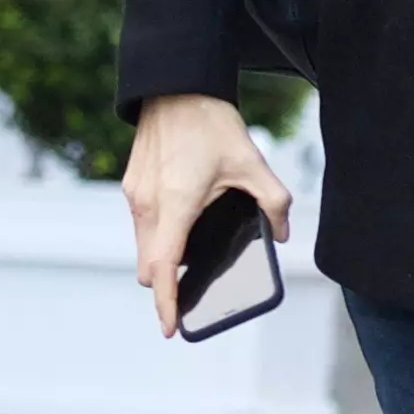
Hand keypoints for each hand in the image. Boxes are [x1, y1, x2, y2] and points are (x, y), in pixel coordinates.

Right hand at [123, 93, 292, 337]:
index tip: (171, 327)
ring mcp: (135, 195)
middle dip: (166, 285)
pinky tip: (182, 227)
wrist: (177, 86)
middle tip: (192, 291)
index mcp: (176, 203)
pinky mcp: (131, 185)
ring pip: (142, 248)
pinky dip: (157, 237)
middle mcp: (148, 204)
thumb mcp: (253, 163)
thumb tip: (282, 233)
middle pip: (148, 267)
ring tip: (189, 261)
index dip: (167, 303)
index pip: (164, 268)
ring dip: (161, 260)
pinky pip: (140, 226)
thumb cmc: (212, 123)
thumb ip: (274, 202)